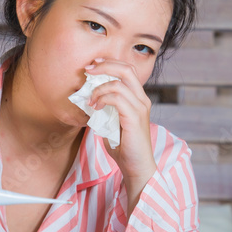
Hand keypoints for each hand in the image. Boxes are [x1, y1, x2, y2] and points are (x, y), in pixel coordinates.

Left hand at [85, 58, 157, 186]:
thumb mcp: (112, 123)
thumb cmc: (124, 147)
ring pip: (119, 83)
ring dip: (99, 89)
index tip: (93, 65)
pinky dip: (102, 99)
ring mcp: (140, 108)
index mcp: (139, 98)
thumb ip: (105, 109)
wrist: (136, 167)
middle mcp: (142, 99)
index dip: (109, 64)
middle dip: (104, 66)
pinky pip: (117, 98)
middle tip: (88, 70)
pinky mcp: (134, 117)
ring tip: (90, 101)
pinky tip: (95, 107)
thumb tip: (89, 98)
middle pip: (126, 69)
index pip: (127, 70)